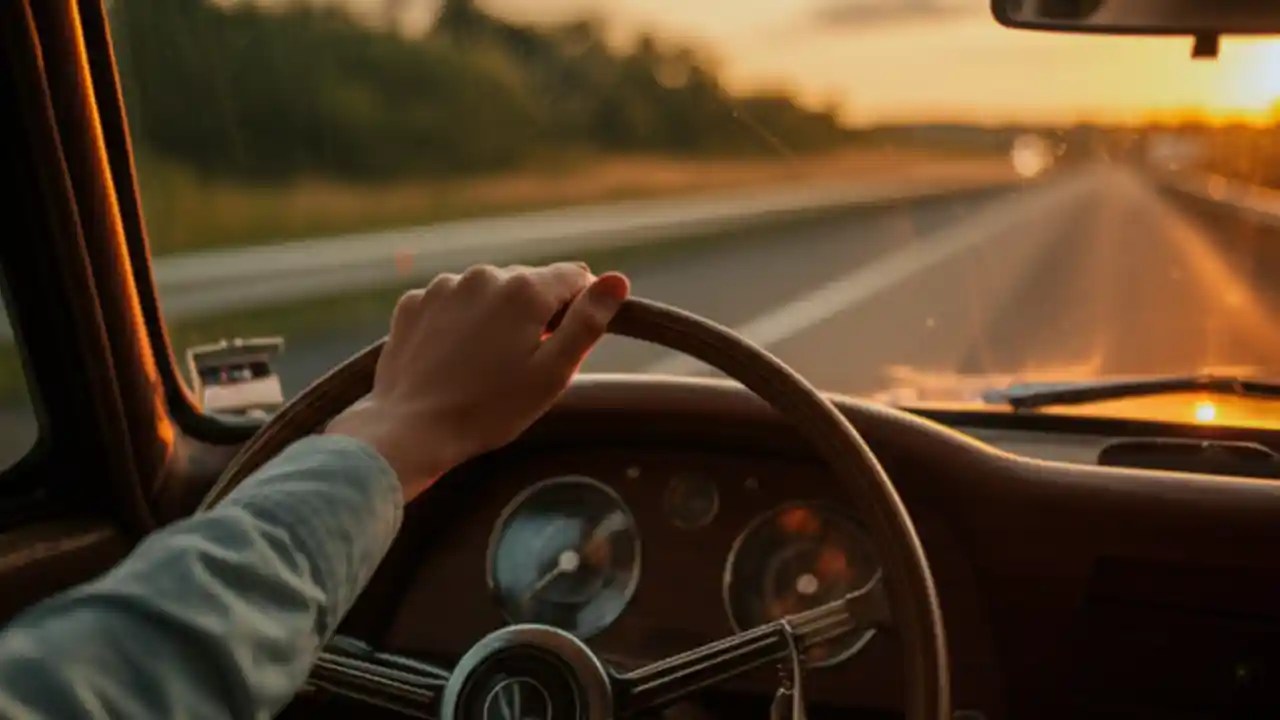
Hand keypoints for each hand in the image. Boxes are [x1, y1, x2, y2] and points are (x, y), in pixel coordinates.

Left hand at [326, 263, 629, 499]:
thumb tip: (617, 280)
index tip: (564, 344)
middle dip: (535, 313)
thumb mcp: (552, 374)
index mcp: (525, 289)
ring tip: (484, 364)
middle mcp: (484, 274)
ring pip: (488, 291)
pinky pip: (451, 302)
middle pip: (528, 283)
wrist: (410, 430)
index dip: (578, 308)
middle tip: (523, 363)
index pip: (574, 277)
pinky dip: (458, 321)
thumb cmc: (490, 409)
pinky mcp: (414, 303)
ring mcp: (444, 286)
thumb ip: (587, 322)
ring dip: (495, 316)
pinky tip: (453, 357)